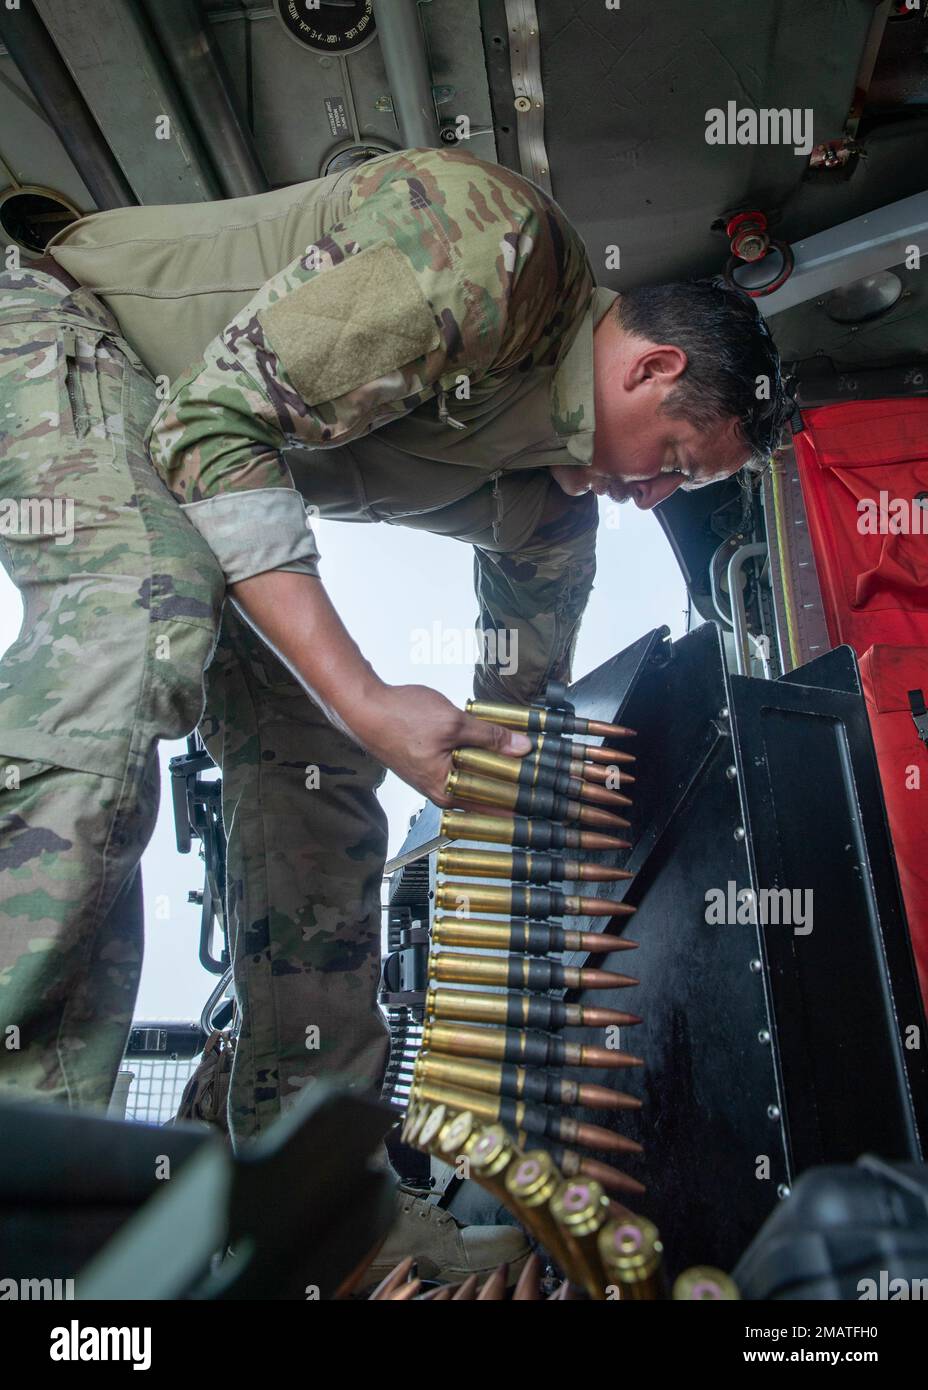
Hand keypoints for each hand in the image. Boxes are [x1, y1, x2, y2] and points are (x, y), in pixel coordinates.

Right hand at [347, 683, 531, 806]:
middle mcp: (441, 791)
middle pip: (488, 793)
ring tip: (522, 752)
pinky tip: (493, 742)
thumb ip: (490, 736)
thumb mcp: (452, 723)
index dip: (523, 802)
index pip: (495, 808)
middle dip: (514, 780)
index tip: (547, 799)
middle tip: (543, 769)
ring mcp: (435, 777)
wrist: (364, 707)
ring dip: (497, 765)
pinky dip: (480, 755)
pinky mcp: (431, 763)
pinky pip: (464, 765)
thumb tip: (522, 748)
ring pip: (477, 777)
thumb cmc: (399, 718)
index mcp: (447, 790)